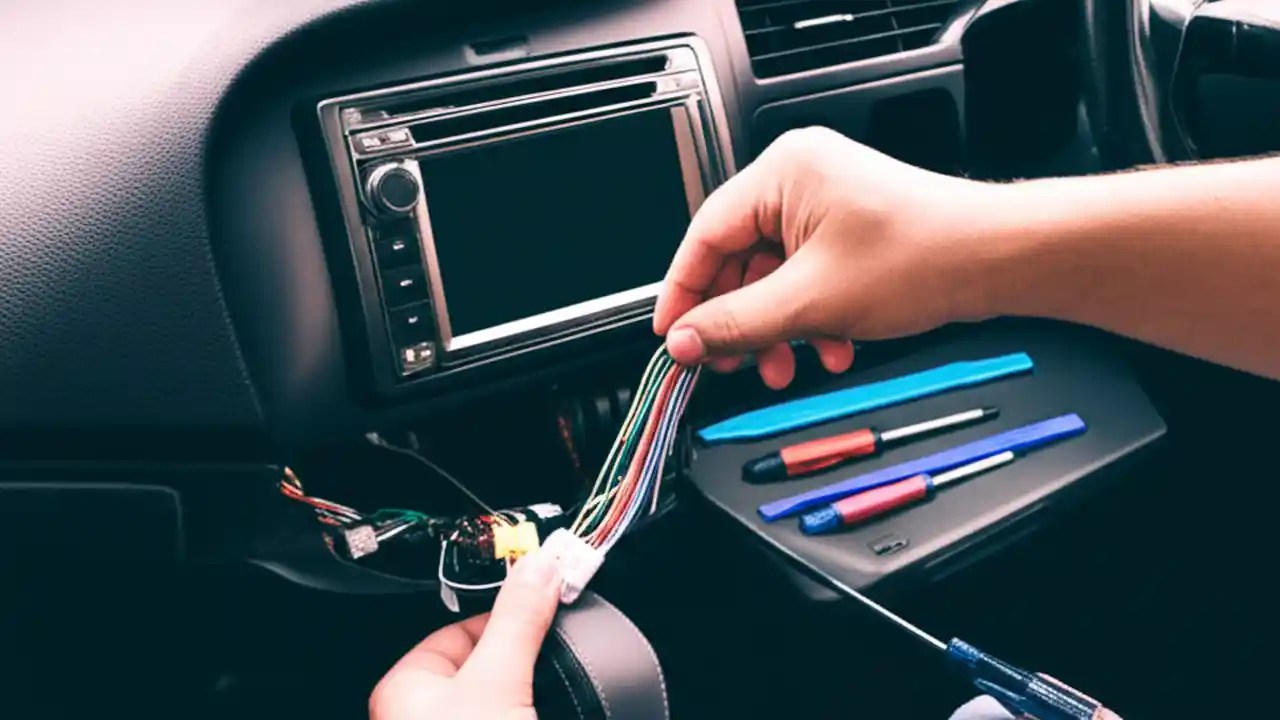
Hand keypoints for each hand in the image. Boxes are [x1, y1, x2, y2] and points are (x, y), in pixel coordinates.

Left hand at [370, 549, 560, 719]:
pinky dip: (532, 708)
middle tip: (558, 653)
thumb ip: (517, 620)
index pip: (459, 627)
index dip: (505, 614)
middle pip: (486, 662)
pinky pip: (509, 715)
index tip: (544, 601)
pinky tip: (547, 709)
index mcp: (404, 687)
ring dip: (532, 689)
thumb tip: (538, 566)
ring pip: (500, 694)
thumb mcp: (496, 681)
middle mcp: (423, 713)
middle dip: (521, 656)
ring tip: (550, 694)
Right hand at [654, 127, 1000, 387]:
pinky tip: (827, 347)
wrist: (995, 260)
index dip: (683, 292)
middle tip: (728, 361)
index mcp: (782, 172)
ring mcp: (826, 201)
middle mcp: (800, 177)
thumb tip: (685, 340)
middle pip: (739, 258)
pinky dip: (808, 316)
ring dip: (776, 327)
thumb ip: (735, 324)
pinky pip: (805, 275)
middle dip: (740, 319)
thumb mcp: (809, 302)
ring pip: (773, 274)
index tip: (671, 335)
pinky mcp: (848, 228)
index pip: (705, 234)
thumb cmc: (922, 256)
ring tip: (787, 365)